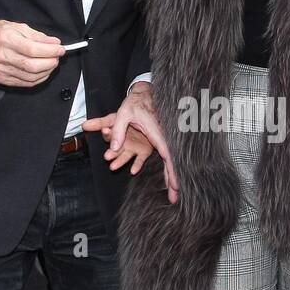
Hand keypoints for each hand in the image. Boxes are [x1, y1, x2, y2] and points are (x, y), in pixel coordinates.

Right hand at [0, 18, 63, 86]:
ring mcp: (2, 69)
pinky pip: (26, 83)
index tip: (60, 49)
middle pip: (33, 66)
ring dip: (47, 71)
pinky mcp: (2, 78)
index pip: (33, 49)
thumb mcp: (18, 27)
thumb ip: (38, 36)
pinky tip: (43, 71)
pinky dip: (39, 78)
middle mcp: (2, 56)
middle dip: (50, 62)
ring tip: (51, 63)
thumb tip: (54, 43)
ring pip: (31, 77)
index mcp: (7, 39)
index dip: (50, 51)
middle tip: (57, 56)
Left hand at [83, 82, 178, 202]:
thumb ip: (116, 130)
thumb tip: (113, 147)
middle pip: (172, 161)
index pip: (167, 154)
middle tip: (175, 197)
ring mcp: (163, 140)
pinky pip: (167, 157)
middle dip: (174, 180)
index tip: (176, 185)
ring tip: (174, 195)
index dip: (172, 170)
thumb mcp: (122, 114)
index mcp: (157, 132)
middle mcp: (163, 138)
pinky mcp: (160, 141)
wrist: (144, 93)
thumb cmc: (134, 102)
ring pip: (170, 161)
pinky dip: (169, 169)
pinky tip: (169, 182)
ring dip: (172, 177)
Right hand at [85, 112, 154, 173]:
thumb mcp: (115, 117)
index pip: (108, 135)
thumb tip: (83, 126)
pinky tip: (133, 170)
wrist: (145, 116)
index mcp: (115, 134)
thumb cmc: (129, 115)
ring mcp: (133, 148)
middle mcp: (122, 142)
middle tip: (107, 156)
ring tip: (113, 167)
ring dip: (119, 162)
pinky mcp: (143, 152)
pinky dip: (137, 165)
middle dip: (111, 153)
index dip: (107, 133)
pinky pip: (139, 160)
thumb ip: (100, 122)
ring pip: (125, 156)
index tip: (106, 130)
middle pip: (116, 149)